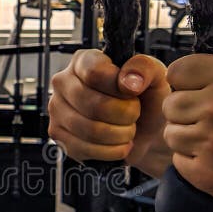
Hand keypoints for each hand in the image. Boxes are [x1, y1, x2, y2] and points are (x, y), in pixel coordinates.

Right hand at [48, 50, 169, 171]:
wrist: (146, 131)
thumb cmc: (146, 100)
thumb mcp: (155, 76)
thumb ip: (144, 68)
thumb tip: (128, 82)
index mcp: (83, 60)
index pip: (94, 73)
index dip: (119, 87)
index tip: (133, 92)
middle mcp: (64, 82)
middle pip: (94, 105)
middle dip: (125, 115)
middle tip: (134, 114)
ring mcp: (57, 110)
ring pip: (91, 129)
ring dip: (120, 134)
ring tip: (127, 129)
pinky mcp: (58, 136)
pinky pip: (86, 149)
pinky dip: (111, 151)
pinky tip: (118, 143)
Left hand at [163, 54, 212, 211]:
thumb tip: (184, 73)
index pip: (178, 72)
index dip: (184, 86)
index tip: (196, 96)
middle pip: (170, 106)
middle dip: (185, 116)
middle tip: (211, 127)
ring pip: (171, 134)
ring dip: (188, 141)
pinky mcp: (209, 175)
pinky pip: (179, 162)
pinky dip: (194, 165)